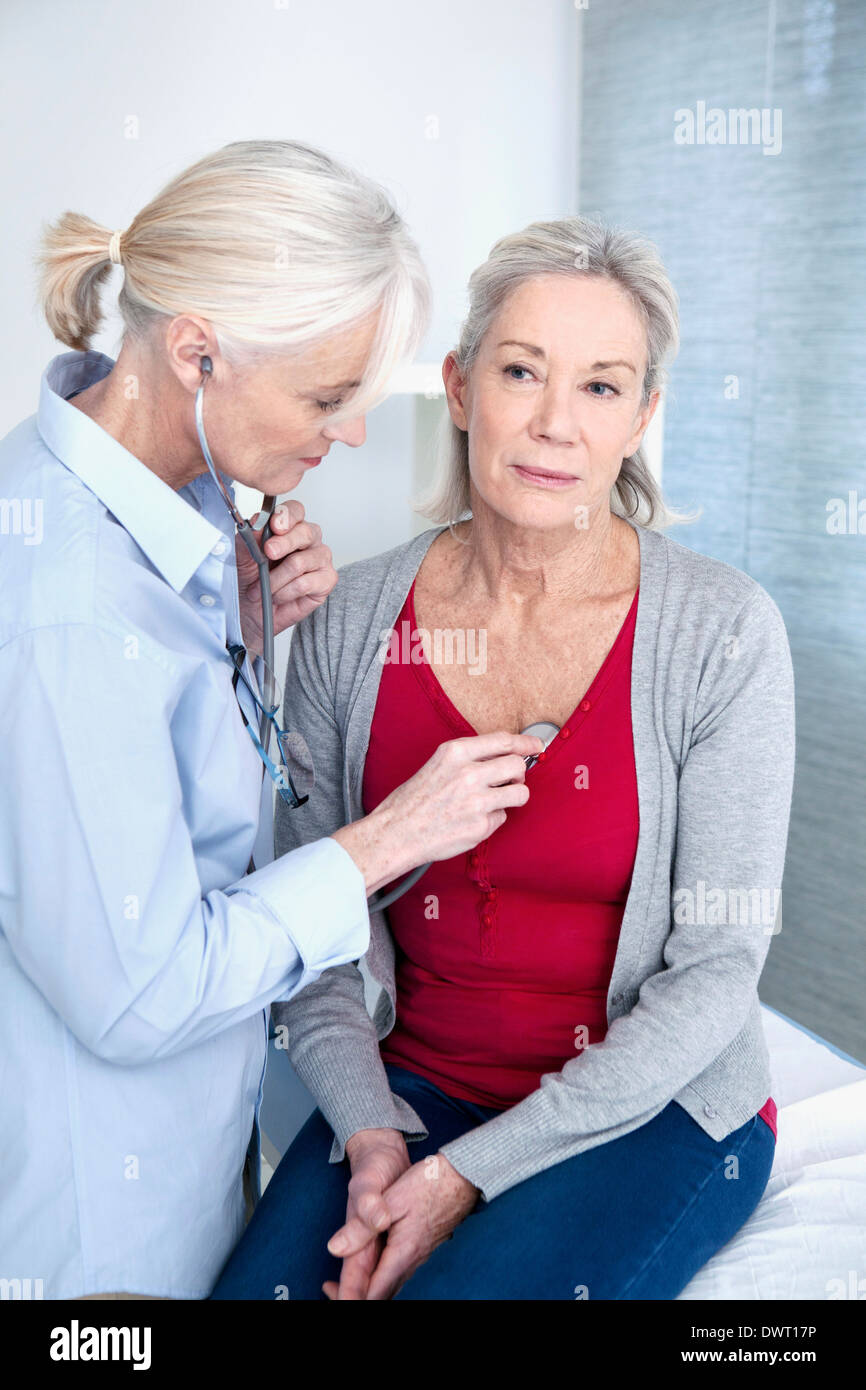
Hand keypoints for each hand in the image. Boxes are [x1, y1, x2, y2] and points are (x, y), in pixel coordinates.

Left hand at [236, 500, 336, 657]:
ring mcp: (320, 560)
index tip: (275, 527)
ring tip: (265, 587)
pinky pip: (306, 583)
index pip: (296, 511)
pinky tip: (278, 595)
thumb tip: (258, 522)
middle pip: (305, 532)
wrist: (249, 610)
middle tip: (268, 554)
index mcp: (289, 527)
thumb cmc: (249, 579)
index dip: (287, 516)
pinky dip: (286, 592)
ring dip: (277, 578)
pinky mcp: (326, 581)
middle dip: (283, 544)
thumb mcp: (241, 554)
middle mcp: (308, 540)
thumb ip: (250, 537)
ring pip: (302, 561)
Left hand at [325, 1152, 480, 1300]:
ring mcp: (420, 1255)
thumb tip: (334, 1248)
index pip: (374, 1293)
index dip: (351, 1299)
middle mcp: (413, 1260)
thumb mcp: (392, 1199)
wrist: (463, 1175)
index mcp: (403, 1253)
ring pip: (391, 1284)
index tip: (331, 1294)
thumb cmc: (429, 1183)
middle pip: (382, 1294)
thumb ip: (362, 1226)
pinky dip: (379, 1277)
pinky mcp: (422, 1247)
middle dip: (357, 1297)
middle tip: (329, 1290)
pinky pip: (399, 1272)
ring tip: (342, 1286)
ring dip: (367, 1289)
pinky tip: (371, 1268)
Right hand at [331, 730, 543, 895]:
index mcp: (455, 753)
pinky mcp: (480, 826)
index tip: (536, 746)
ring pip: (520, 793)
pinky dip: (492, 819)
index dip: (525, 743)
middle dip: (519, 774)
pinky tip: (471, 820)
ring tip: (494, 801)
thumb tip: (506, 755)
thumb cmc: (415, 799)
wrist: (397, 832)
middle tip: (510, 781)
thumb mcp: (439, 764)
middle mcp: (468, 774)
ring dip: (512, 797)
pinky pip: (502, 817)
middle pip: (518, 766)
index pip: (504, 740)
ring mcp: (476, 801)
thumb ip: (470, 758)